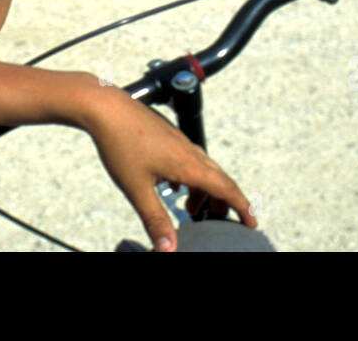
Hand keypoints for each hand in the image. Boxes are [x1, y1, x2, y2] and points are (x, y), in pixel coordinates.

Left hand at [79, 83, 257, 251]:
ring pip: (203, 168)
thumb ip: (155, 220)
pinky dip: (190, 177)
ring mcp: (179, 141)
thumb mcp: (137, 189)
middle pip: (219, 179)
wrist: (105, 107)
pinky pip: (189, 159)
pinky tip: (172, 186)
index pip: (226, 189)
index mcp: (188, 165)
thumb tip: (169, 250)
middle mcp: (189, 151)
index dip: (242, 208)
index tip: (251, 223)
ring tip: (193, 208)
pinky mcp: (168, 136)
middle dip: (225, 203)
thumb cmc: (120, 144)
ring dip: (205, 190)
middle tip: (223, 223)